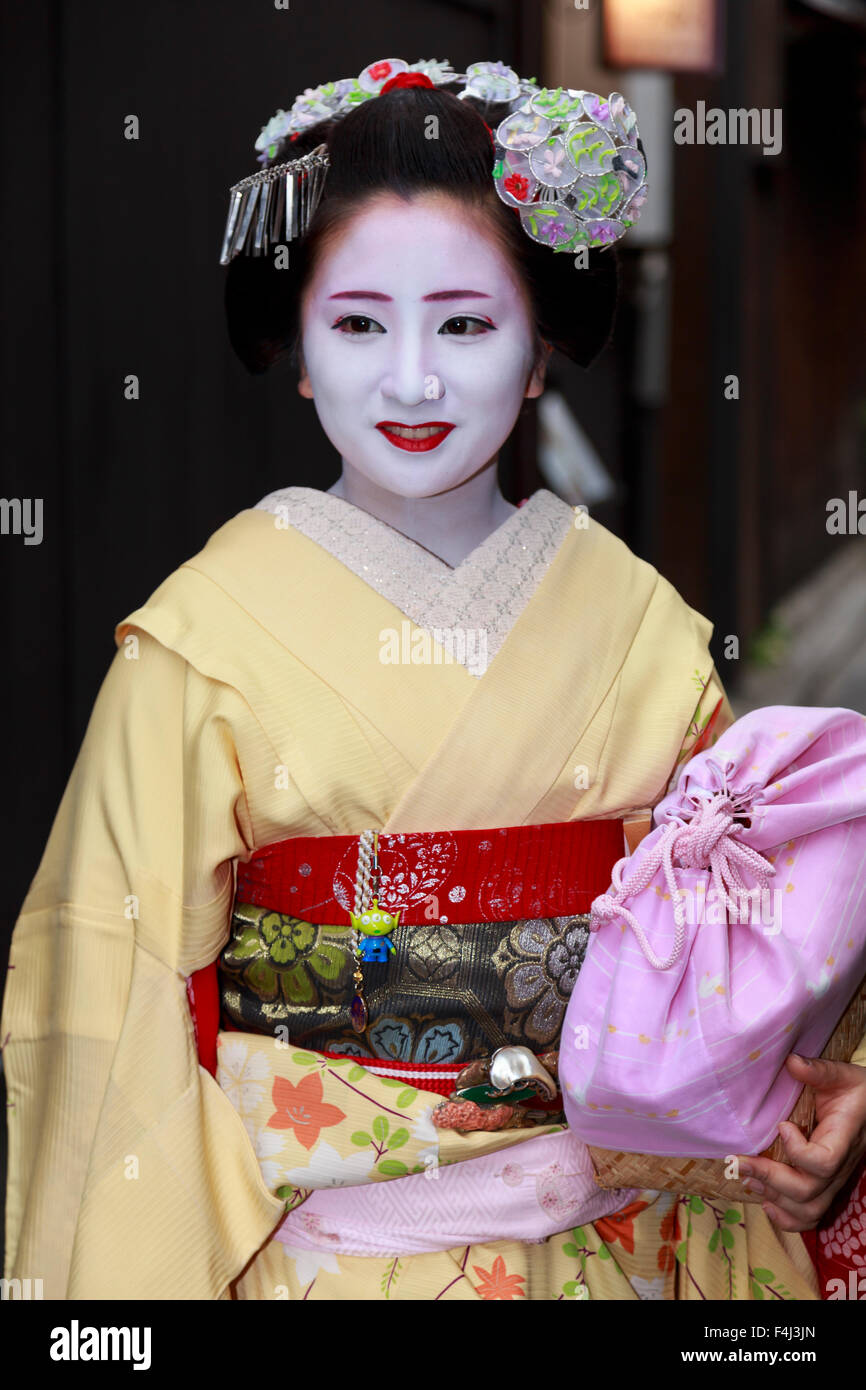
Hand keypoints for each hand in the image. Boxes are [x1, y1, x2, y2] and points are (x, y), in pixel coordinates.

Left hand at [736, 1053, 865, 1231]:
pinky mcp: (826, 1187)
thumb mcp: (842, 1074)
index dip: (798, 1151)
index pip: (823, 1161)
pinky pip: (811, 1216)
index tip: (782, 1125)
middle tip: (740, 1161)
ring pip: (808, 1210)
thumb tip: (792, 1061)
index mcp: (844, 1137)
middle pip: (808, 1191)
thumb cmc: (855, 1091)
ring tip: (748, 1180)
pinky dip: (787, 1218)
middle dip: (769, 1178)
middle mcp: (840, 1166)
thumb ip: (818, 1070)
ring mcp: (834, 1181)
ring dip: (774, 1199)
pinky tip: (765, 1202)